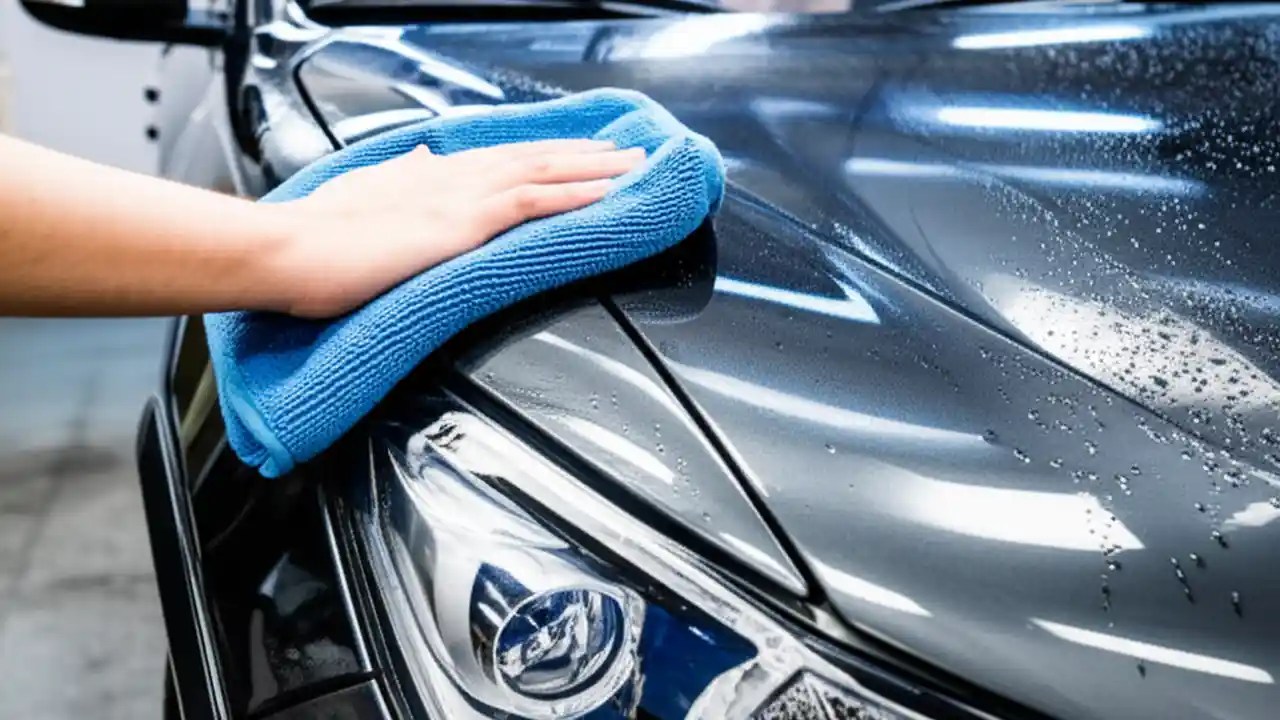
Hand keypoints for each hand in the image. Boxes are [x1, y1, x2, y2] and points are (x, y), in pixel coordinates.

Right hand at [266, 139, 643, 317]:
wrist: (290, 250)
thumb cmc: (316, 236)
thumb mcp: (364, 196)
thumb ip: (399, 177)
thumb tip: (423, 158)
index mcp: (430, 173)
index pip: (502, 159)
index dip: (545, 154)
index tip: (580, 151)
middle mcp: (452, 176)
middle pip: (533, 158)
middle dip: (584, 155)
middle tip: (628, 152)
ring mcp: (460, 197)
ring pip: (542, 173)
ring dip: (593, 168)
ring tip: (634, 167)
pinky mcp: (462, 222)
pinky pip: (531, 202)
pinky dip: (571, 194)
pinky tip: (603, 194)